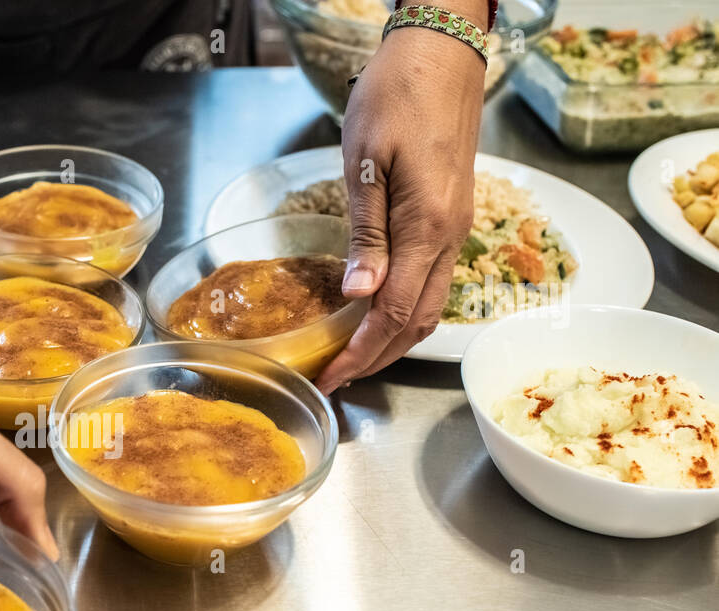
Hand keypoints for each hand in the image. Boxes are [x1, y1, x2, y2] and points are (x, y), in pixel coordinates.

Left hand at [315, 25, 484, 394]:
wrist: (442, 54)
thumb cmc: (397, 96)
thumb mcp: (367, 162)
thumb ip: (366, 233)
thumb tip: (359, 296)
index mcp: (429, 227)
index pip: (394, 313)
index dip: (361, 352)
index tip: (330, 378)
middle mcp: (451, 236)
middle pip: (419, 322)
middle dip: (377, 358)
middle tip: (336, 379)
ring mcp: (456, 229)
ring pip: (431, 306)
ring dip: (393, 340)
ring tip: (352, 357)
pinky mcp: (452, 217)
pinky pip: (434, 281)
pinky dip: (406, 311)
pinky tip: (377, 314)